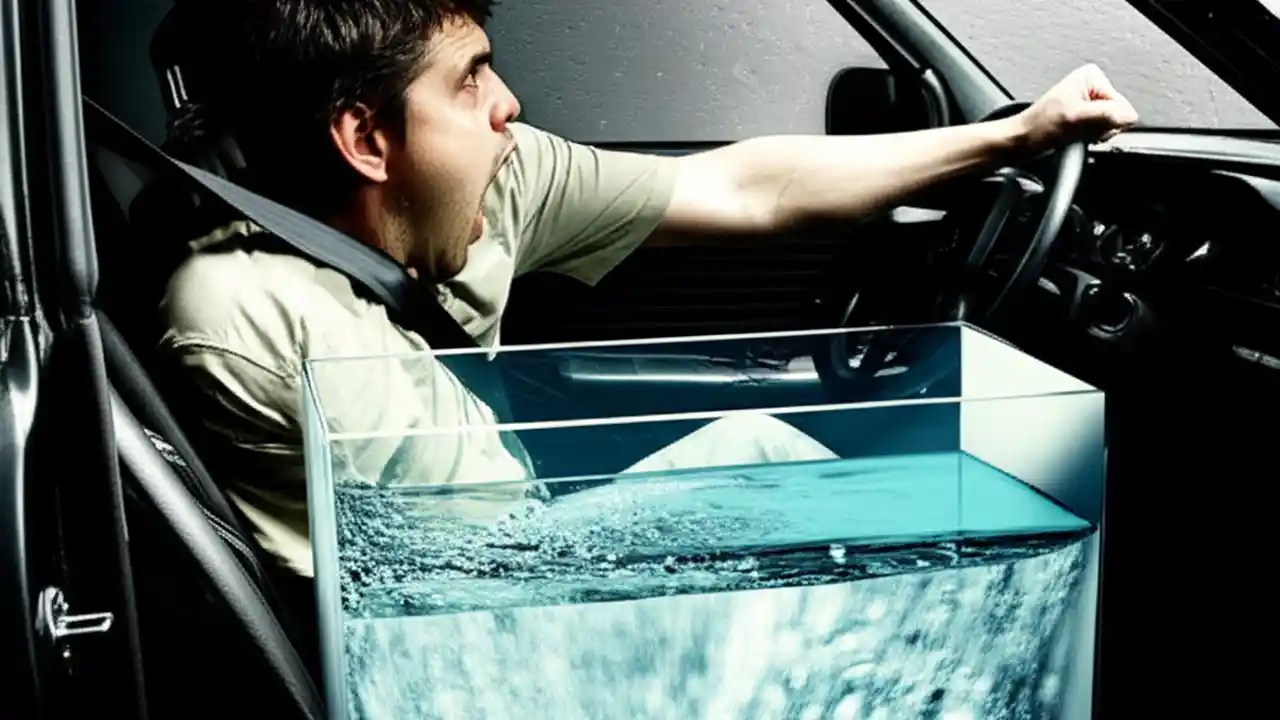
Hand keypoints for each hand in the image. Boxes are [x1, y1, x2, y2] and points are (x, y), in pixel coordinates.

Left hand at [1015, 64, 1139, 152]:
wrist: (1022, 141)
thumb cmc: (1038, 126)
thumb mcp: (1074, 118)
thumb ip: (1105, 115)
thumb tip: (1129, 115)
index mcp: (1092, 76)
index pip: (1122, 106)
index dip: (1105, 121)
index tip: (1084, 122)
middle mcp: (1093, 86)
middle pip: (1119, 115)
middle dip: (1101, 127)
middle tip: (1078, 129)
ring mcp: (1091, 101)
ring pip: (1112, 125)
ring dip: (1095, 134)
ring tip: (1074, 132)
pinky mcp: (1086, 115)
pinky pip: (1102, 130)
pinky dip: (1091, 137)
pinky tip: (1076, 136)